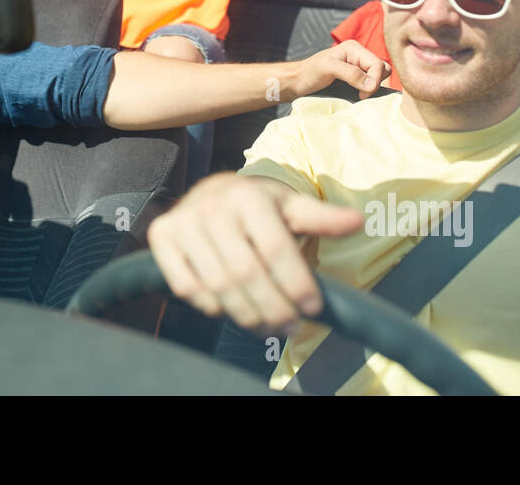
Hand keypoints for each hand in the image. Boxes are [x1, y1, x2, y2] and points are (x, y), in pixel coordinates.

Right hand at [149, 173, 362, 330]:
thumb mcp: (291, 207)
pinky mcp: (161, 237)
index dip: (296, 283)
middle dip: (273, 307)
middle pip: (246, 273)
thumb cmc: (258, 206)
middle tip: (291, 327)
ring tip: (268, 326)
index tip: (313, 308)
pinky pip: (187, 287)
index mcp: (248, 196)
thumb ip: (322, 218)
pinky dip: (211, 306)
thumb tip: (358, 221)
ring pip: (217, 286)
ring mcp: (183, 221)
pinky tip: (230, 309)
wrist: (211, 192)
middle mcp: (212, 205)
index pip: (274, 248)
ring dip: (246, 315)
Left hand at [292, 39, 390, 99]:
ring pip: (379, 76)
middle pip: (383, 69)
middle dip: (376, 82)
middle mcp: (359, 55)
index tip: (361, 94)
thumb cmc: (309, 73)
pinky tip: (358, 95)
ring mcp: (358, 66)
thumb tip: (371, 84)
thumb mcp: (328, 69)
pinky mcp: (356, 76)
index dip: (375, 80)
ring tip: (358, 94)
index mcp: (354, 48)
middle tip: (360, 94)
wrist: (298, 81)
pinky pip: (371, 83)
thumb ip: (350, 73)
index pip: (378, 64)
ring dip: (372, 87)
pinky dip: (368, 90)